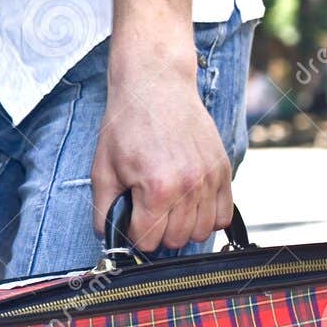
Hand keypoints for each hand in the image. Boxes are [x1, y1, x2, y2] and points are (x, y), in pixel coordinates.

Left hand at [91, 42, 231, 252]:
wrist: (155, 86)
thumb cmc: (127, 124)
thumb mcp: (103, 167)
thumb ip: (103, 207)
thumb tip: (105, 235)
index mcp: (156, 189)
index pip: (147, 240)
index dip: (133, 234)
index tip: (130, 222)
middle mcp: (188, 187)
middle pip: (176, 240)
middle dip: (157, 233)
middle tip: (146, 215)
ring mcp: (209, 179)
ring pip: (202, 232)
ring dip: (183, 228)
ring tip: (167, 211)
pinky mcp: (222, 170)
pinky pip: (223, 214)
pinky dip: (208, 218)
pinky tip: (191, 206)